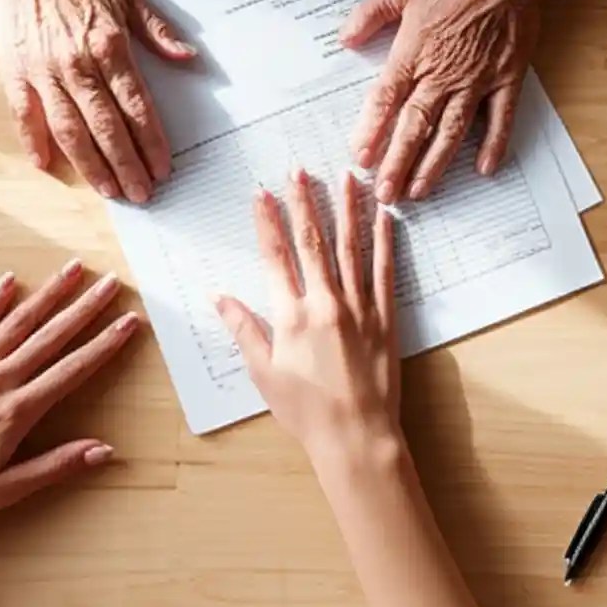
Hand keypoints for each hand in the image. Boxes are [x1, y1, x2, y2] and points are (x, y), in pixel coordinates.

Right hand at [0, 0, 195, 202]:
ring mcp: (42, 69)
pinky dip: (34, 142)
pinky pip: (24, 114)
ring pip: (69, 128)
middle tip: (141, 194)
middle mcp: (76, 62)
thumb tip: (188, 58)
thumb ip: (158, 29)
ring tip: (108, 190)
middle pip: (106, 127)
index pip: (137, 106)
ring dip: (90, 164)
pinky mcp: (14, 69)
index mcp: (108, 44)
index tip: (162, 168)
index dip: (151, 142)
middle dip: (126, 165)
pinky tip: (47, 166)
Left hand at [0, 260, 137, 539]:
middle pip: (50, 336)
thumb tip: (104, 450)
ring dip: (47, 293)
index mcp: (16, 411)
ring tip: (72, 269)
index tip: (129, 322)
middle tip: (111, 283)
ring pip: (17, 323)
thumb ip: (57, 465)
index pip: (72, 370)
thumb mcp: (7, 490)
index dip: (105, 344)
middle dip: (85, 307)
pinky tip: (8, 280)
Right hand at [214, 169, 399, 458]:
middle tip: (299, 170)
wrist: (357, 436)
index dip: (267, 222)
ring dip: (345, 209)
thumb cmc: (306, 412)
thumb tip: (220, 298)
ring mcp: (359, 308)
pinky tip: (383, 216)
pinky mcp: (385, 318)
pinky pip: (384, 271)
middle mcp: (325, 303)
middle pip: (312, 242)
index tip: (261, 194)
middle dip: (304, 202)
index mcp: (292, 316)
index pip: (276, 256)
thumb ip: (244, 330)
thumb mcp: (264, 373)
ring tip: (344, 176)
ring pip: (350, 247)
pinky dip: (384, 241)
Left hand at [340, 0, 581, 202]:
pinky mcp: (507, 78)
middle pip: (415, 126)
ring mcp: (478, 79)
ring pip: (452, 131)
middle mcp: (444, 73)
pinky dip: (494, 144)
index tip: (360, 158)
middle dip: (398, 163)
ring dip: (434, 165)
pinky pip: (500, 118)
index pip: (387, 100)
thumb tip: (345, 37)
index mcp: (415, 52)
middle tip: (386, 194)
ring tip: (419, 191)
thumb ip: (371, 14)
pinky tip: (485, 169)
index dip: (372, 132)